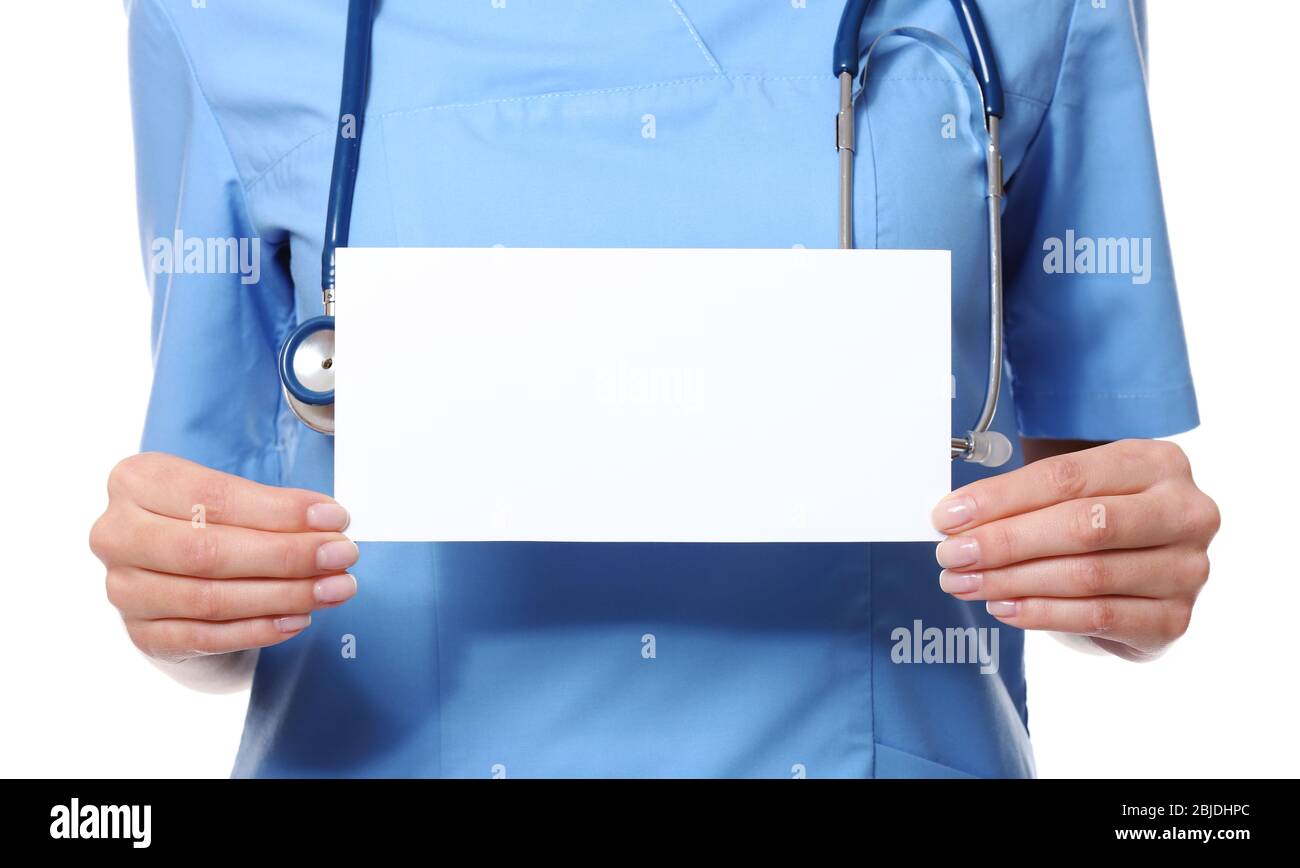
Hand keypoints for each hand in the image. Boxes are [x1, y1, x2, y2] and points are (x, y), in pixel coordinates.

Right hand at [90, 452, 357, 662]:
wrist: (171, 569)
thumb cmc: (209, 520)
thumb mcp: (233, 497)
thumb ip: (273, 507)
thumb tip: (328, 523)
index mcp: (136, 481)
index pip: (215, 497)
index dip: (280, 511)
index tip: (335, 518)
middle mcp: (117, 534)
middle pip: (209, 551)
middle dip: (287, 556)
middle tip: (341, 556)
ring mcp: (123, 589)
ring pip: (210, 598)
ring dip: (284, 596)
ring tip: (333, 588)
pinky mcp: (143, 633)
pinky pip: (207, 637)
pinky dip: (260, 629)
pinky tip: (299, 617)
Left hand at [930, 439, 1218, 659]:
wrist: (1146, 575)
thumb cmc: (1098, 518)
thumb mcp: (1072, 488)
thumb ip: (1022, 493)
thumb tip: (955, 516)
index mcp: (1157, 462)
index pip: (1066, 477)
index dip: (1001, 498)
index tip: (949, 515)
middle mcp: (1186, 512)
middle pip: (1082, 525)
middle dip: (1005, 542)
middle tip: (952, 555)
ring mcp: (1187, 568)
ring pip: (1087, 575)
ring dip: (1013, 581)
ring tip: (965, 582)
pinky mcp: (1175, 618)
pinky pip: (1098, 616)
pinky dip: (1041, 613)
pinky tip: (1003, 607)